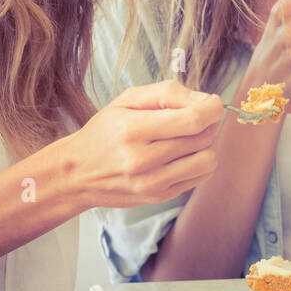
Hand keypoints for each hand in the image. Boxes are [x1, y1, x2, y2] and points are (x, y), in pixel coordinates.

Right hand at [71, 79, 222, 206]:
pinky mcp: (159, 197)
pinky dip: (200, 161)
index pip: (192, 120)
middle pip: (202, 138)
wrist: (77, 173)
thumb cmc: (104, 132)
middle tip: (195, 116)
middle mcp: (142, 160)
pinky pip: (200, 177)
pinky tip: (184, 153)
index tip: (212, 102)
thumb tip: (203, 100)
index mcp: (132, 130)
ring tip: (190, 136)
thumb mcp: (127, 100)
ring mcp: (152, 183)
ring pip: (207, 160)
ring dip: (207, 144)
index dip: (212, 108)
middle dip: (208, 122)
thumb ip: (167, 93)